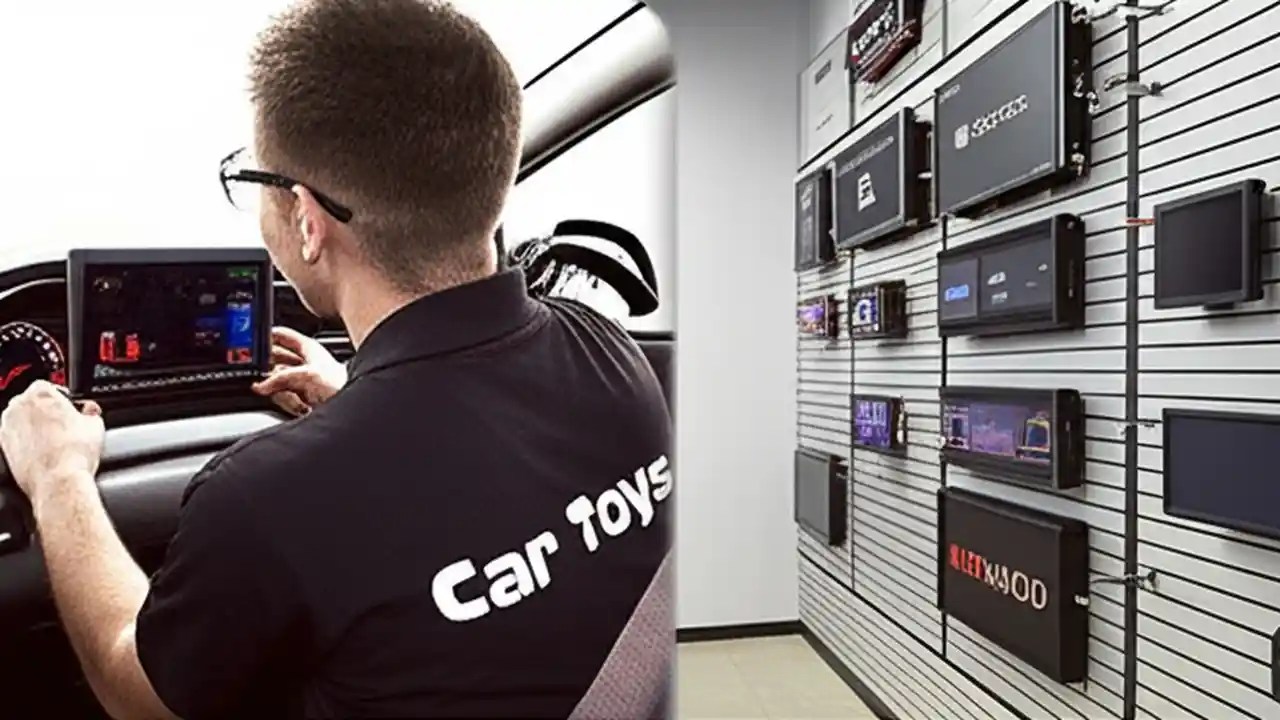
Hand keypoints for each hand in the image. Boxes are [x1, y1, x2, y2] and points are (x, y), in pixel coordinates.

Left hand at [0, 380, 104, 504]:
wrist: (58, 481)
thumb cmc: (73, 454)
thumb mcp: (95, 425)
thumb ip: (90, 412)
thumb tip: (90, 413)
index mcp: (40, 393)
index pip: (50, 386)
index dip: (64, 399)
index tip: (72, 409)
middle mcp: (18, 407)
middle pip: (32, 403)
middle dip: (47, 413)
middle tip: (65, 426)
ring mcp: (7, 427)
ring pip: (22, 421)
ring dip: (35, 428)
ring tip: (55, 442)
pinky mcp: (2, 447)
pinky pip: (16, 439)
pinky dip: (26, 444)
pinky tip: (44, 453)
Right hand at [252, 327, 346, 416]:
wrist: (355, 410)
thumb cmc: (341, 385)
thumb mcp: (306, 375)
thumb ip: (280, 378)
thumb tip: (260, 385)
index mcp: (308, 348)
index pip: (281, 335)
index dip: (266, 335)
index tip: (249, 341)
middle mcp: (306, 362)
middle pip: (275, 361)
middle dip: (269, 371)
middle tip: (261, 377)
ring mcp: (304, 380)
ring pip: (278, 382)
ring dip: (282, 392)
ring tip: (291, 397)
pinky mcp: (304, 398)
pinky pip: (285, 398)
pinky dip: (290, 403)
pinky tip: (300, 406)